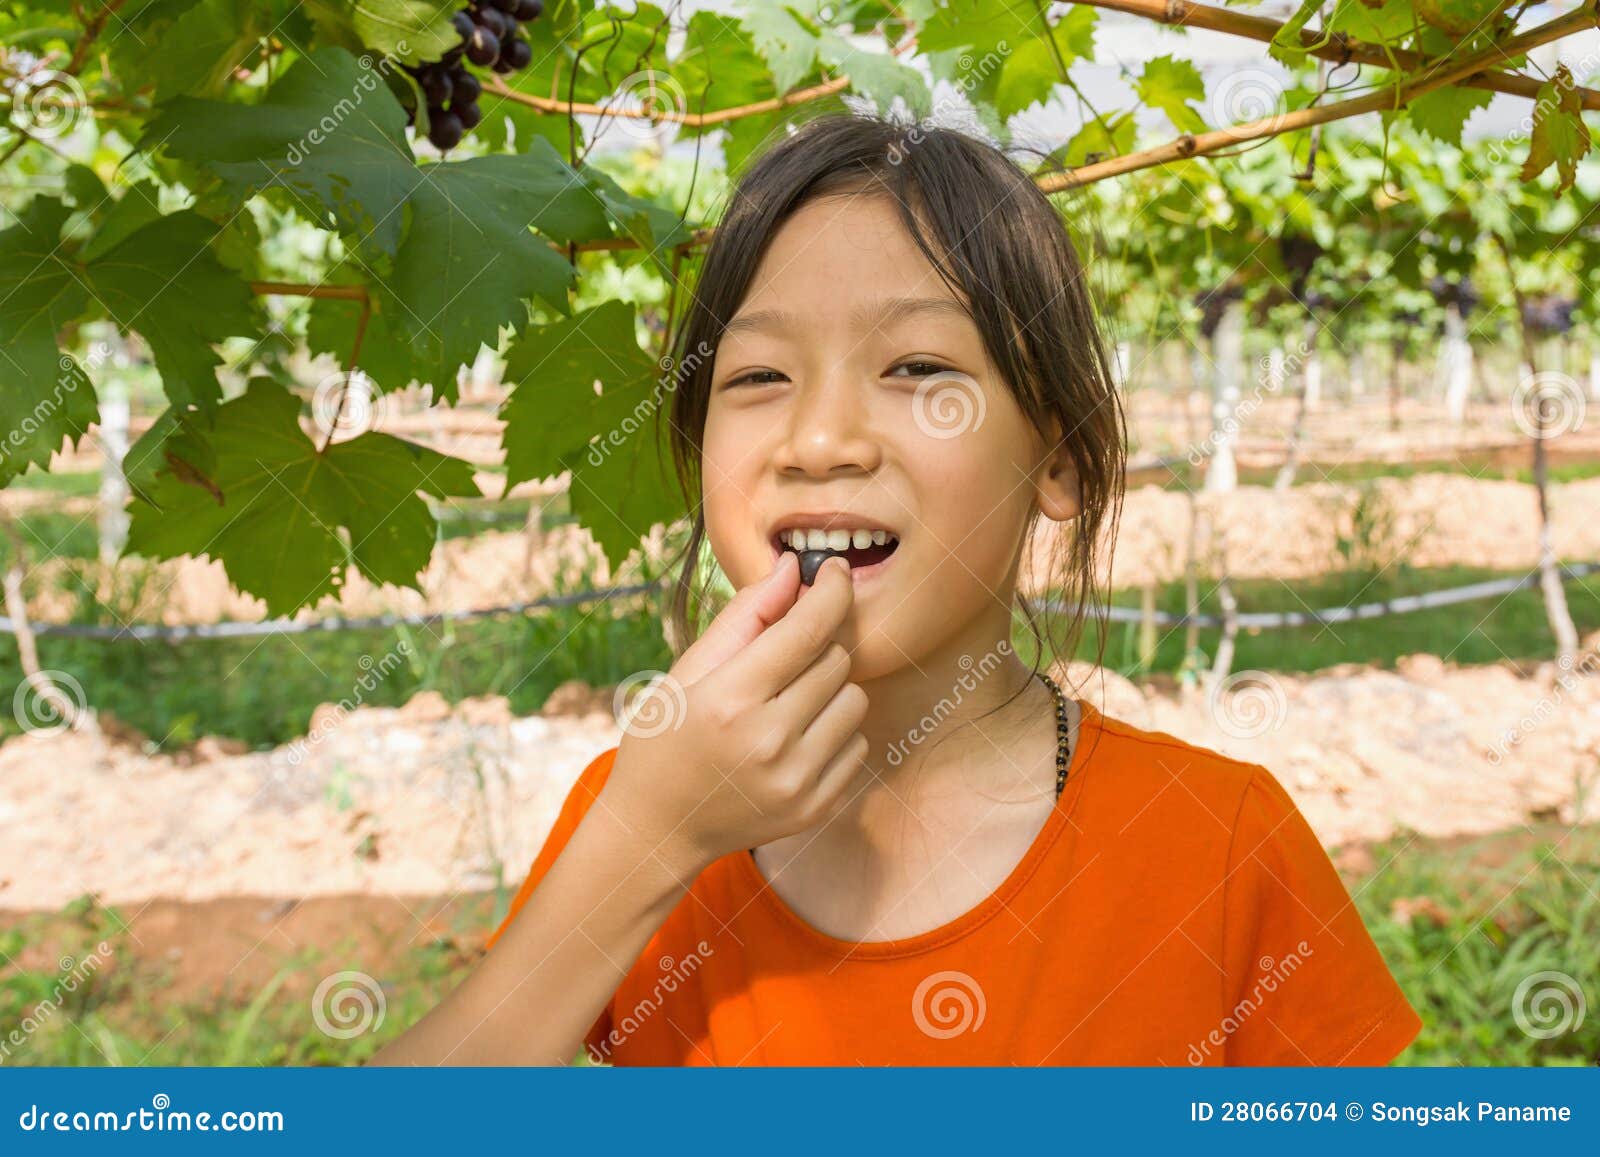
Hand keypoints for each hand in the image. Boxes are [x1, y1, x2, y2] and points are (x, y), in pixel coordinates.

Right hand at [602, 551, 869, 873]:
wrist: (658, 829)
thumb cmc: (666, 738)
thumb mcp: (687, 670)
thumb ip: (745, 616)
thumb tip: (796, 569)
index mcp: (730, 699)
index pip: (808, 629)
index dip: (832, 591)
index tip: (837, 572)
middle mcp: (769, 742)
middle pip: (836, 660)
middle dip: (817, 646)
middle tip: (783, 659)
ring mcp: (797, 781)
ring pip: (855, 700)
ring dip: (830, 690)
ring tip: (788, 703)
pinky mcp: (817, 807)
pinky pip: (858, 743)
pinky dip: (835, 731)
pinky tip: (795, 738)